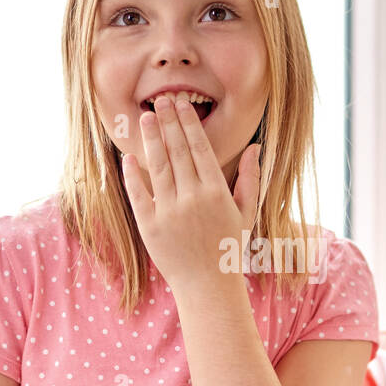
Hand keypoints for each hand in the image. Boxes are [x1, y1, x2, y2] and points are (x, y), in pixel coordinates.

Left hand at [121, 95, 261, 293]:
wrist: (207, 286)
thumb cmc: (227, 248)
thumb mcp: (245, 213)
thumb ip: (249, 179)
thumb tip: (255, 147)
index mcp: (216, 193)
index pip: (200, 148)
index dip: (189, 124)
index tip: (181, 105)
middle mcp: (192, 199)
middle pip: (178, 151)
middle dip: (168, 122)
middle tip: (160, 100)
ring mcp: (169, 212)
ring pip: (158, 166)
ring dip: (151, 139)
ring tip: (145, 117)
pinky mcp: (150, 226)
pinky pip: (139, 194)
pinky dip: (133, 175)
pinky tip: (130, 156)